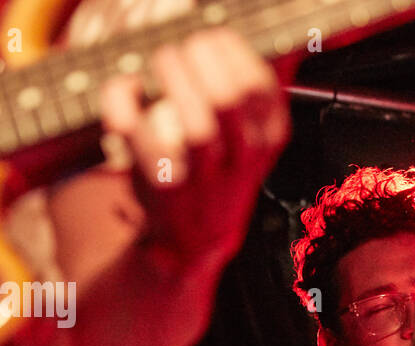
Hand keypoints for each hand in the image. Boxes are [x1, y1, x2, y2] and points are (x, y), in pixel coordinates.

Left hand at [99, 29, 292, 270]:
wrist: (195, 239)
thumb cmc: (220, 169)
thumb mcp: (253, 134)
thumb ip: (262, 87)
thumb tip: (290, 40)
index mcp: (269, 137)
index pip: (261, 86)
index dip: (231, 50)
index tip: (210, 37)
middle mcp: (243, 158)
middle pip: (231, 98)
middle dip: (201, 59)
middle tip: (183, 47)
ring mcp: (206, 177)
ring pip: (197, 125)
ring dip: (172, 78)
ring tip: (162, 59)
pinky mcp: (167, 188)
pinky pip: (142, 137)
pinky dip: (124, 102)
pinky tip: (125, 86)